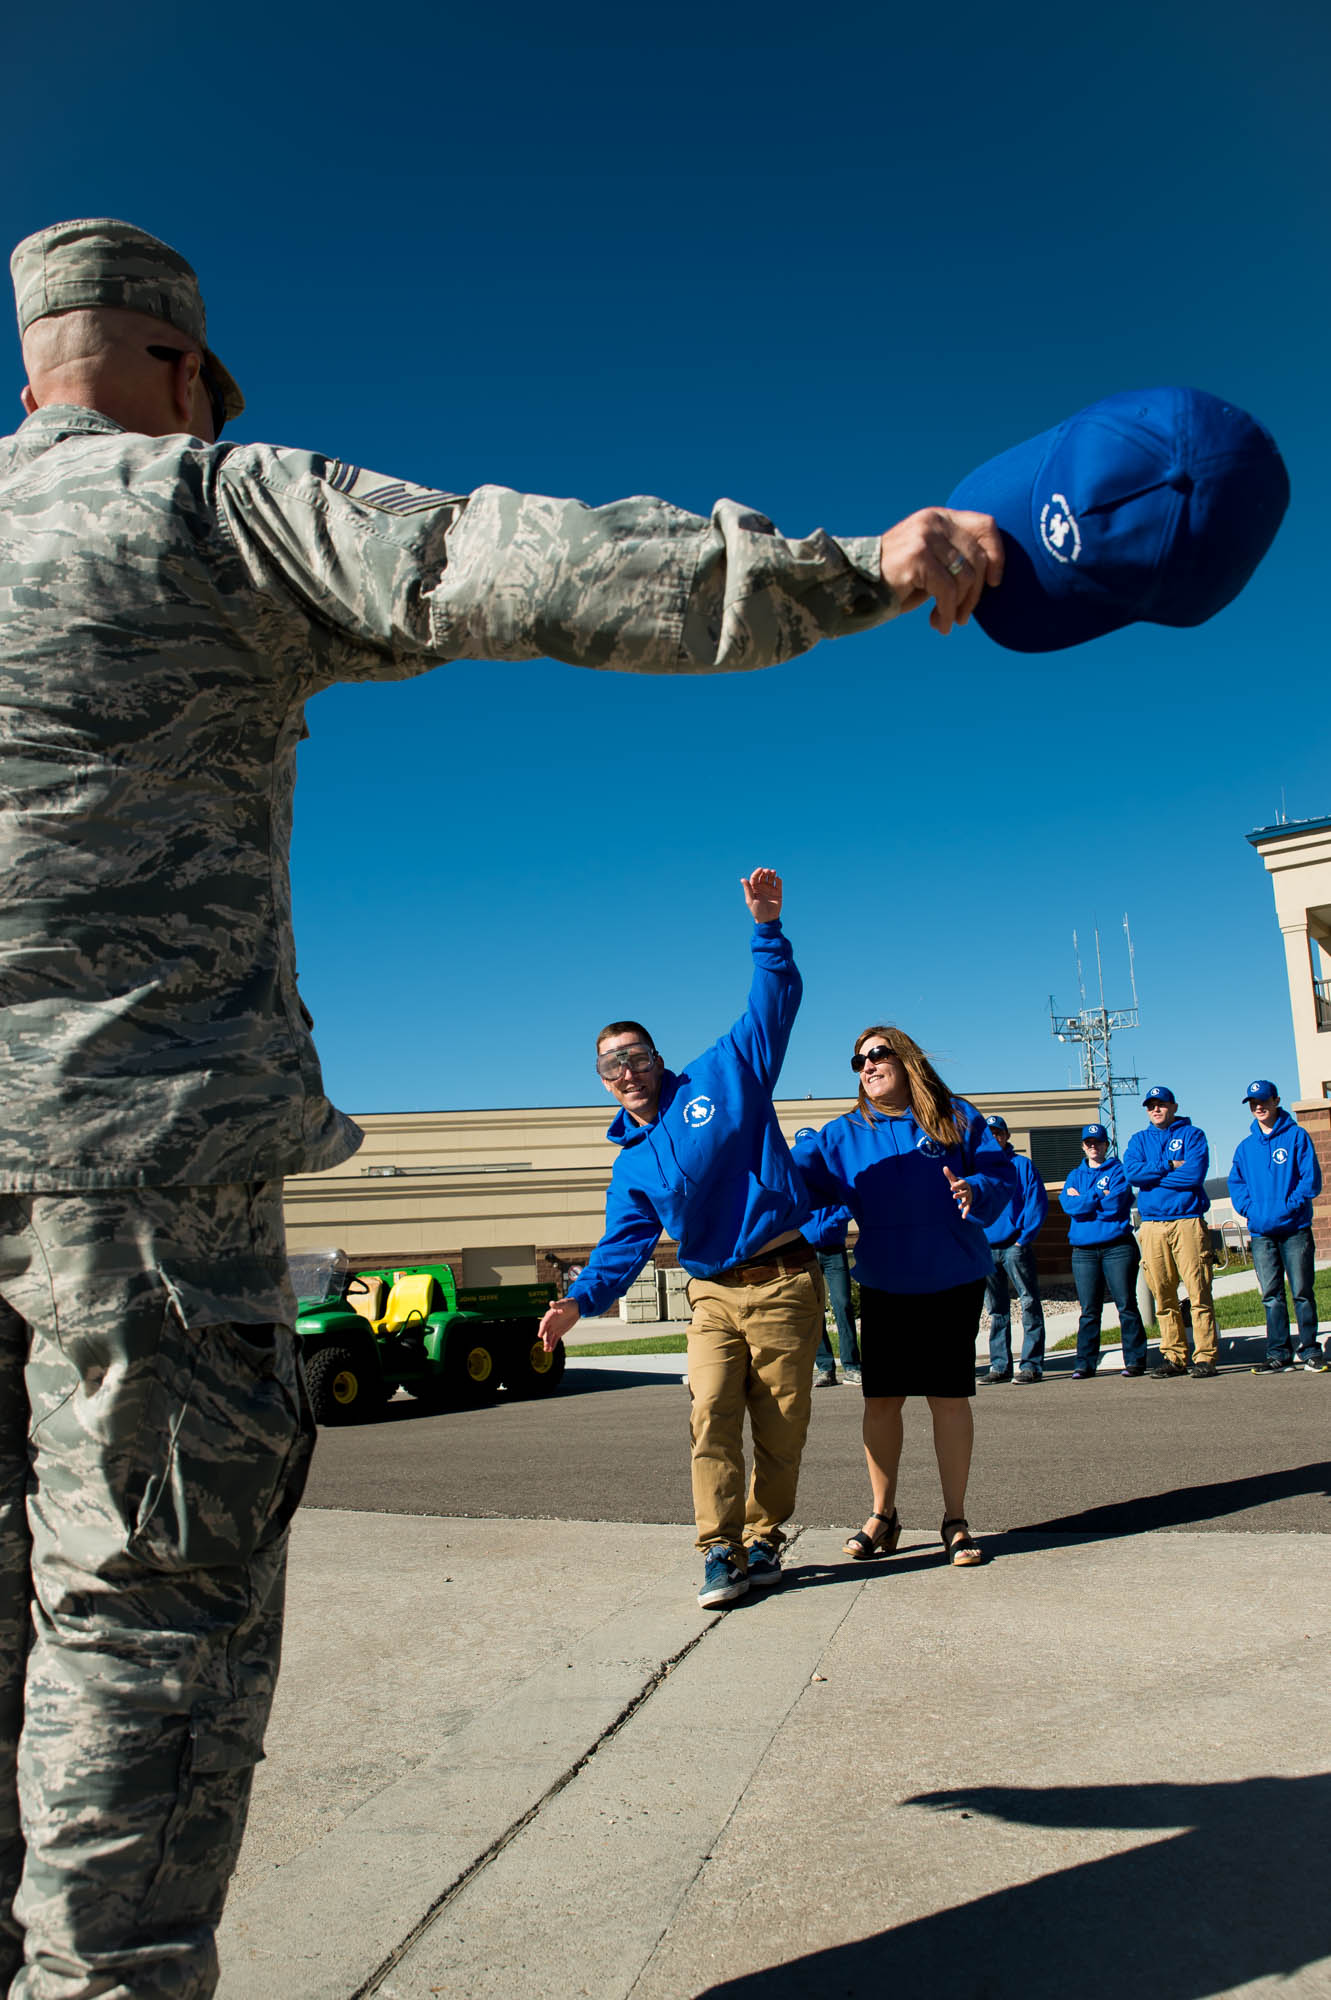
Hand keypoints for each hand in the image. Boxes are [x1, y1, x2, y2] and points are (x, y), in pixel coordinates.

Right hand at [538, 1297, 580, 1351]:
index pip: (544, 1323)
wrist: (575, 1308)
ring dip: (548, 1343)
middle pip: (546, 1332)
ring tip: (547, 1350)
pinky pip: (555, 1339)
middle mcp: (550, 1323)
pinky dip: (553, 1344)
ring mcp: (554, 1328)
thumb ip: (558, 1305)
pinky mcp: (559, 1332)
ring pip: (550, 1337)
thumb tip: (551, 1303)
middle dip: (546, 1339)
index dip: (542, 1329)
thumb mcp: (564, 1304)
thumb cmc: (569, 1304)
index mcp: (550, 1315)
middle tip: (546, 1345)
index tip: (540, 1335)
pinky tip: (551, 1350)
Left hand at [742, 867, 782, 923]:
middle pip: (763, 876)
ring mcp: (770, 889)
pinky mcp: (778, 892)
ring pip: (771, 878)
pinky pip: (778, 884)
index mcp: (754, 888)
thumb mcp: (751, 900)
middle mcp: (762, 887)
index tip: (761, 869)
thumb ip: (748, 889)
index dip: (757, 872)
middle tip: (767, 871)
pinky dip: (778, 879)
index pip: (755, 877)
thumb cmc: (756, 910)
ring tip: (773, 872)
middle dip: (765, 872)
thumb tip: (743, 879)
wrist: (767, 919)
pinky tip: (777, 878)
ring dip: (772, 873)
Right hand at [878, 508, 1004, 635]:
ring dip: (960, 606)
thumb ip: (957, 557)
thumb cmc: (898, 579)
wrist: (856, 586)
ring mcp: (924, 537)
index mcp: (940, 517)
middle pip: (978, 557)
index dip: (997, 555)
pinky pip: (947, 590)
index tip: (994, 582)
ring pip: (966, 576)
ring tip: (949, 621)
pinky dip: (947, 613)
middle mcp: (933, 522)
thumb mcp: (932, 561)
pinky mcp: (917, 557)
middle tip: (964, 616)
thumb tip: (994, 575)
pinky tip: (939, 624)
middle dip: (975, 593)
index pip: (985, 525)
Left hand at [943, 1166, 973, 1216]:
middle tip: (953, 1196)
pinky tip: (963, 1217)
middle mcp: (967, 1191)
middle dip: (959, 1194)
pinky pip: (968, 1208)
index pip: (962, 1184)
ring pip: (967, 1200)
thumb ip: (950, 1174)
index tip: (951, 1187)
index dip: (957, 1185)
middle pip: (964, 1192)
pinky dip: (966, 1212)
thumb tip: (944, 1167)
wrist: (968, 1189)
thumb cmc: (959, 1184)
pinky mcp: (968, 1203)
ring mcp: (969, 1197)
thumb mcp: (954, 1180)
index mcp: (964, 1184)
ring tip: (959, 1207)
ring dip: (964, 1204)